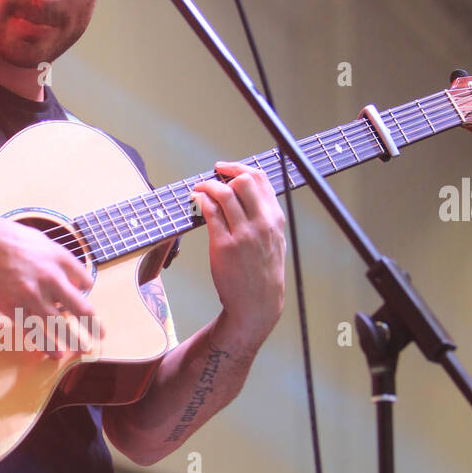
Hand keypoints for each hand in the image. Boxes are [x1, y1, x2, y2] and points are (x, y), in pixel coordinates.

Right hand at [0, 209, 103, 348]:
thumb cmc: (0, 236)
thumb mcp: (35, 239)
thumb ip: (53, 257)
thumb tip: (65, 275)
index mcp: (58, 257)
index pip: (84, 280)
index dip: (86, 290)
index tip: (83, 296)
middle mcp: (50, 278)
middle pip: (81, 307)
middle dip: (94, 324)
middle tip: (101, 334)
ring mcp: (31, 295)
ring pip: (60, 326)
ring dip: (75, 341)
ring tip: (83, 350)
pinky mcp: (13, 308)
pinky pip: (35, 332)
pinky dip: (47, 345)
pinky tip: (55, 354)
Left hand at [192, 161, 285, 348]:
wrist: (257, 304)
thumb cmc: (262, 273)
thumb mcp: (274, 241)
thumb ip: (263, 216)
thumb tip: (245, 194)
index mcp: (275, 219)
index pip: (260, 179)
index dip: (240, 168)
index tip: (225, 169)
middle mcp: (262, 223)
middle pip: (243, 181)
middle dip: (223, 174)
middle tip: (210, 178)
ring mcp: (243, 234)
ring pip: (224, 193)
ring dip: (207, 186)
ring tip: (199, 190)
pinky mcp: (224, 246)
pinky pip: (210, 213)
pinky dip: (201, 202)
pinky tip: (196, 202)